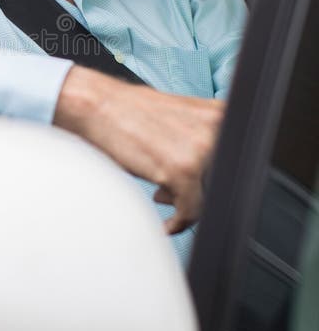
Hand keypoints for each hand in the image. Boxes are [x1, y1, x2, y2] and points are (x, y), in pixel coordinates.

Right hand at [53, 66, 224, 233]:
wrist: (97, 106)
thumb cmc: (130, 112)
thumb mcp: (178, 118)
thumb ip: (199, 141)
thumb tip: (208, 178)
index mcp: (218, 113)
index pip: (233, 160)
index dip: (213, 178)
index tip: (201, 187)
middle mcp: (216, 128)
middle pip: (220, 179)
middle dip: (196, 189)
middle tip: (170, 189)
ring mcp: (202, 149)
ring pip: (208, 197)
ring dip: (184, 204)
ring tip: (162, 197)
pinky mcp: (183, 170)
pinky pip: (191, 212)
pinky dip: (178, 223)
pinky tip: (166, 223)